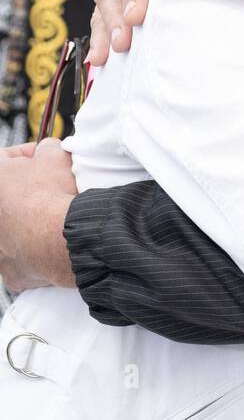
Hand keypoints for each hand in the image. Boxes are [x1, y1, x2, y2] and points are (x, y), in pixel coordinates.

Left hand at [0, 139, 77, 289]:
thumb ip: (47, 148)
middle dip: (27, 189)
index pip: (5, 157)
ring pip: (13, 227)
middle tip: (49, 186)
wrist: (62, 238)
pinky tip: (51, 239)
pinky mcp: (9, 271)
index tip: (42, 157)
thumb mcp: (56, 156)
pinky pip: (23, 256)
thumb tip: (48, 150)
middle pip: (8, 196)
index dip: (28, 154)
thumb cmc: (52, 197)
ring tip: (53, 214)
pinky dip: (36, 248)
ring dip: (29, 219)